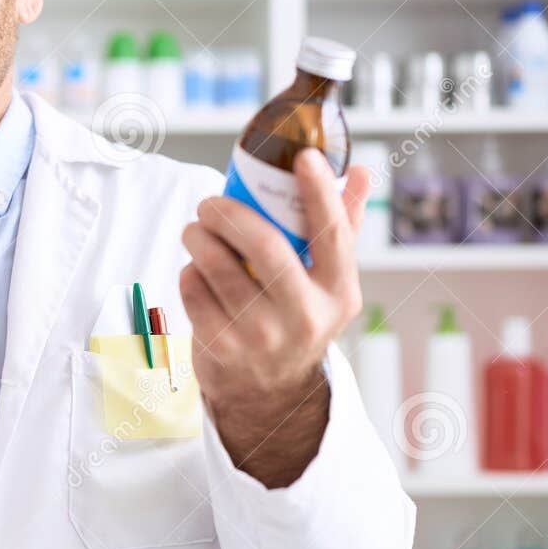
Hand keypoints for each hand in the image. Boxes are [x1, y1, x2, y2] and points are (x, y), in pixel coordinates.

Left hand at [179, 149, 371, 486]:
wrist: (268, 392)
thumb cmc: (297, 315)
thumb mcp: (328, 281)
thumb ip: (342, 225)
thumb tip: (358, 170)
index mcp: (339, 293)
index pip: (333, 235)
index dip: (319, 192)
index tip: (302, 156)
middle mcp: (305, 318)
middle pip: (264, 246)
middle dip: (229, 213)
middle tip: (209, 202)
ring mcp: (261, 338)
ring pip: (218, 266)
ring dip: (199, 237)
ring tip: (196, 230)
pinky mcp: (221, 348)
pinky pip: (194, 291)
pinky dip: (189, 272)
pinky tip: (196, 271)